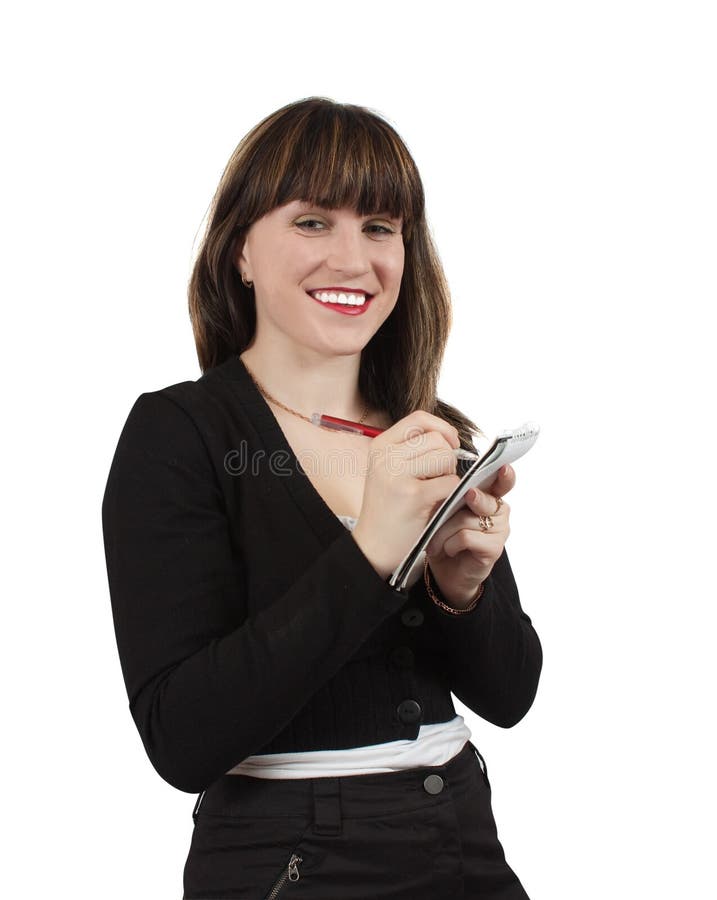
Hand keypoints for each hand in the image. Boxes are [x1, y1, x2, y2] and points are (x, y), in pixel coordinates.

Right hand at [352, 411, 461, 578]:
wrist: (372, 547)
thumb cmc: (388, 509)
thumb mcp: (389, 471)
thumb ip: (412, 451)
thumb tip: (449, 435)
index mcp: (380, 446)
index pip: (419, 419)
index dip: (442, 428)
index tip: (450, 444)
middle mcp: (385, 457)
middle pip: (437, 439)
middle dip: (447, 458)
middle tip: (438, 479)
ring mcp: (397, 475)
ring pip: (445, 458)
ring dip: (449, 475)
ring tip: (435, 491)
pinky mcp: (413, 496)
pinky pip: (450, 482)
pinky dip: (451, 494)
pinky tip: (437, 504)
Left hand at [423, 465, 514, 607]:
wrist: (446, 572)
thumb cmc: (445, 536)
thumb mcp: (444, 512)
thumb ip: (452, 496)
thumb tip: (448, 484)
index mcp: (489, 496)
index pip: (502, 480)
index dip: (504, 474)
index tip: (503, 468)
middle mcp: (499, 510)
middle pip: (481, 497)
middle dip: (457, 505)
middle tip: (444, 512)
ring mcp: (500, 530)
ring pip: (466, 519)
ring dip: (444, 531)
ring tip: (437, 541)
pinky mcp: (494, 548)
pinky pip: (466, 537)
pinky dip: (450, 544)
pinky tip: (448, 550)